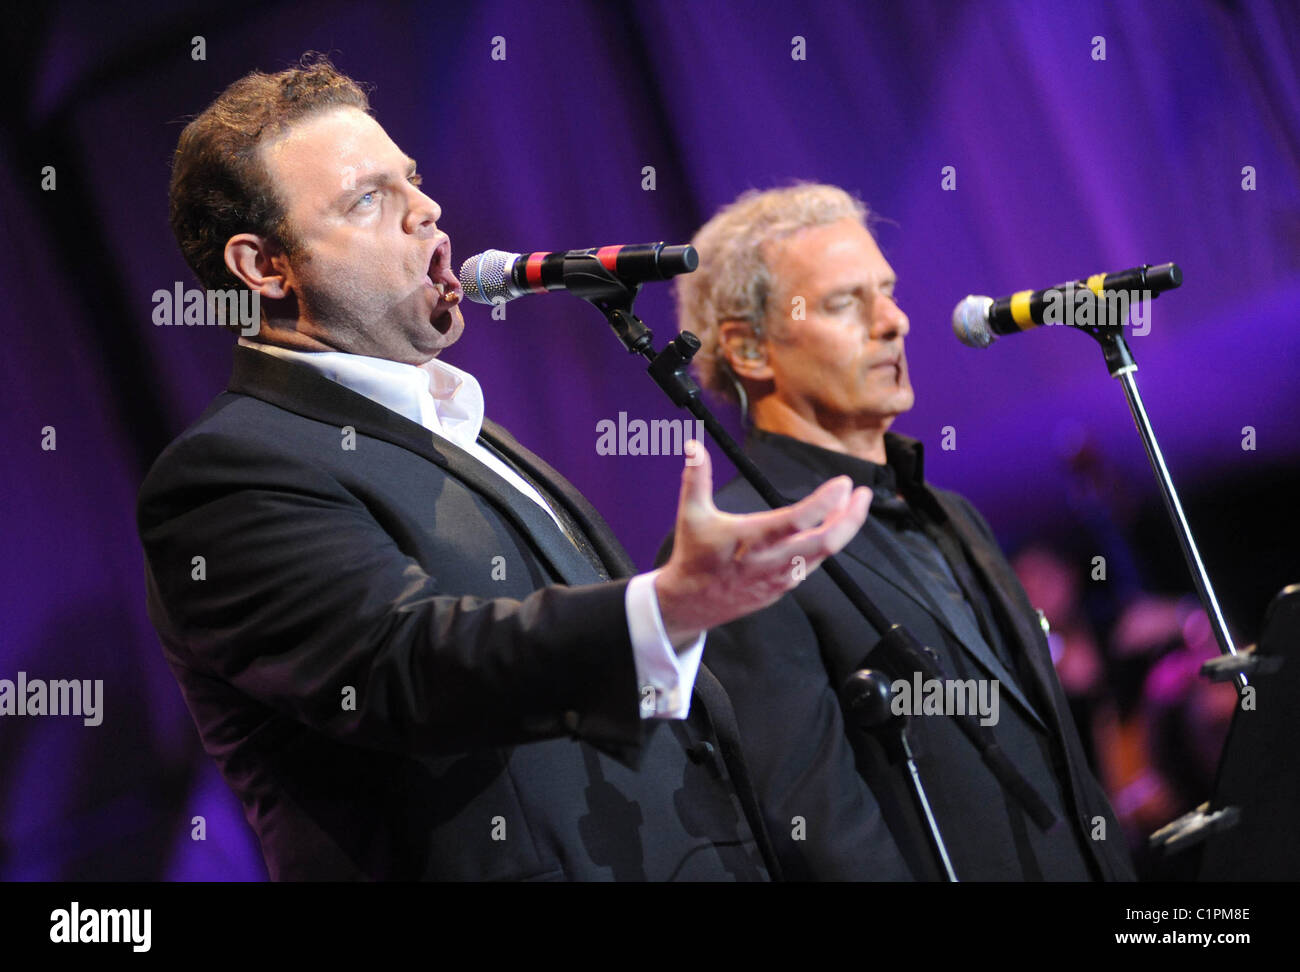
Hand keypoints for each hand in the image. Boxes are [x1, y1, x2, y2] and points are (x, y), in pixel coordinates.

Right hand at [655, 440, 870, 644]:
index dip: (826, 501)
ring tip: (849, 505)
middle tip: (863, 494)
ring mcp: (781, 577)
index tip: (843, 484)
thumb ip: (696, 478)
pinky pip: (813, 564)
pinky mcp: (784, 588)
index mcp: (752, 539)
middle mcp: (772, 560)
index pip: (799, 519)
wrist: (692, 604)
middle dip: (851, 517)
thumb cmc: (693, 557)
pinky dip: (825, 544)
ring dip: (841, 528)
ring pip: (824, 554)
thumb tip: (692, 445)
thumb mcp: (691, 515)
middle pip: (827, 541)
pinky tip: (828, 528)